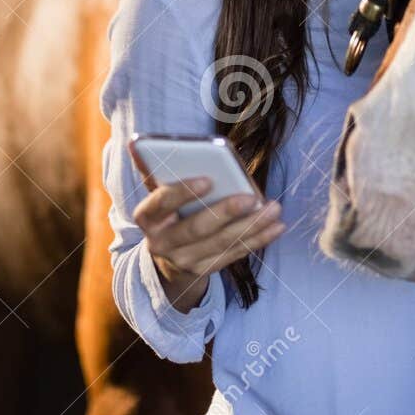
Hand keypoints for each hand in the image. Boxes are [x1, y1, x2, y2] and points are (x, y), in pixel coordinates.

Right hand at [135, 179, 283, 311]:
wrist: (168, 256)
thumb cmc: (170, 210)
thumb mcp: (161, 191)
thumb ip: (159, 169)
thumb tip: (138, 143)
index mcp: (147, 217)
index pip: (162, 203)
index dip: (184, 191)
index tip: (208, 179)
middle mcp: (161, 243)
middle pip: (196, 228)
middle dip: (226, 212)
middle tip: (251, 197)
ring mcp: (182, 261)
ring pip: (221, 243)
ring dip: (251, 226)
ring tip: (273, 209)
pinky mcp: (203, 271)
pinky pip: (234, 255)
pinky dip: (258, 240)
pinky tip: (276, 227)